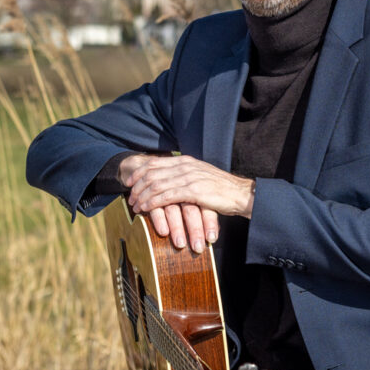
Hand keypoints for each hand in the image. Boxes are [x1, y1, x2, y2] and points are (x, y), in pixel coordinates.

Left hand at [119, 154, 255, 252]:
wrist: (240, 193)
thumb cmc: (220, 188)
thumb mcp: (200, 176)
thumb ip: (184, 175)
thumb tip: (169, 179)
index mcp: (185, 161)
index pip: (154, 163)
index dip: (138, 172)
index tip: (129, 182)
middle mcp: (185, 166)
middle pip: (151, 173)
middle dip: (137, 186)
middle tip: (130, 198)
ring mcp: (189, 178)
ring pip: (156, 184)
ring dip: (142, 196)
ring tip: (135, 206)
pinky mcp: (193, 191)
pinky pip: (166, 196)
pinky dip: (153, 202)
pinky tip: (146, 208)